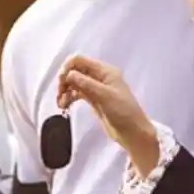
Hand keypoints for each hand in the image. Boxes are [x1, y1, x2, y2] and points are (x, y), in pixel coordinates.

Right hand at [58, 55, 159, 176]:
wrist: (133, 133)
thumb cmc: (123, 112)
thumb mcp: (104, 96)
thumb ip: (86, 83)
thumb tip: (68, 74)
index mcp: (105, 71)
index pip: (80, 61)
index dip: (68, 68)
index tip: (62, 82)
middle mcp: (100, 77)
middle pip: (75, 70)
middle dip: (65, 80)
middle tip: (60, 94)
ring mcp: (96, 88)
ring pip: (74, 82)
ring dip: (65, 90)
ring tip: (61, 104)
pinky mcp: (94, 99)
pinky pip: (77, 93)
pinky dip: (69, 97)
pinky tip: (65, 106)